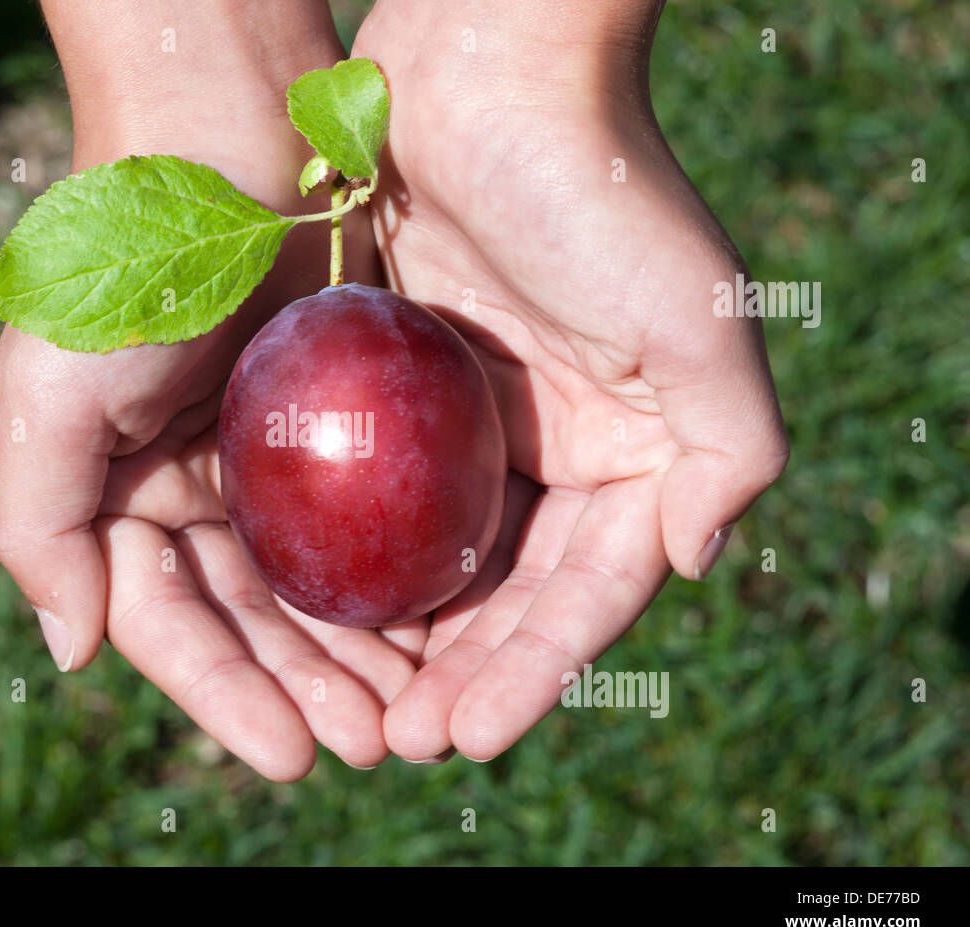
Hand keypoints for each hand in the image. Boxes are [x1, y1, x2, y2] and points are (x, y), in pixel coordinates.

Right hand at [0, 0, 412, 779]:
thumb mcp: (47, 394)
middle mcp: (193, 491)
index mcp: (119, 499)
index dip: (226, 698)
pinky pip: (370, 521)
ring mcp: (268, 461)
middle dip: (307, 690)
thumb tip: (72, 654)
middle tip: (373, 743)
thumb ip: (37, 527)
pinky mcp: (337, 425)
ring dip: (360, 653)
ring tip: (412, 711)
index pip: (170, 625)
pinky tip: (441, 622)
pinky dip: (398, 575)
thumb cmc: (125, 266)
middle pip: (253, 621)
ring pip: (317, 585)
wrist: (223, 140)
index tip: (289, 760)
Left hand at [353, 0, 789, 760]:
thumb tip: (692, 563)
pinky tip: (308, 608)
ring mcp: (466, 424)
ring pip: (430, 559)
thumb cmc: (599, 192)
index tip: (466, 737)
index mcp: (626, 453)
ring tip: (353, 710)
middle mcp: (547, 449)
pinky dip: (346, 555)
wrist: (488, 71)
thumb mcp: (697, 323)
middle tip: (399, 744)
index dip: (531, 673)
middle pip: (501, 595)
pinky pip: (367, 494)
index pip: (580, 593)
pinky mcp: (395, 388)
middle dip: (458, 676)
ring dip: (396, 637)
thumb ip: (729, 452)